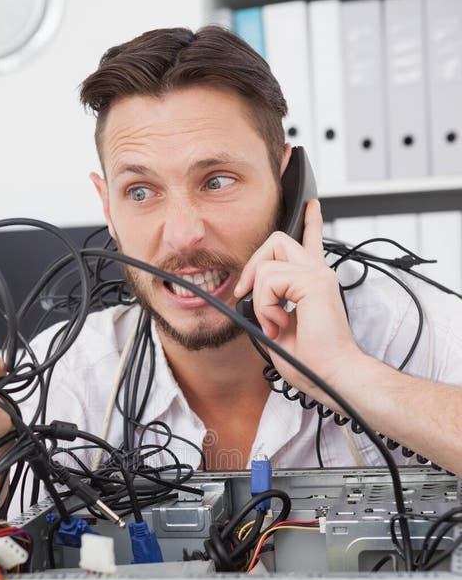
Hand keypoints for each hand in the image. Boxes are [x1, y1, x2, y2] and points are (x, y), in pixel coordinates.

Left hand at [234, 200, 363, 406]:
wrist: (331, 375)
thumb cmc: (312, 362)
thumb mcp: (278, 330)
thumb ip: (268, 307)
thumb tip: (247, 298)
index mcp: (314, 283)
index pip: (312, 242)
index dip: (311, 221)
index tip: (311, 204)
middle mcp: (319, 273)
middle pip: (277, 240)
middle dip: (253, 266)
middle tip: (248, 295)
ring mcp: (317, 274)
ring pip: (266, 266)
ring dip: (260, 300)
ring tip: (276, 324)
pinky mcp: (313, 281)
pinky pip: (269, 281)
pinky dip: (266, 306)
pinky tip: (282, 324)